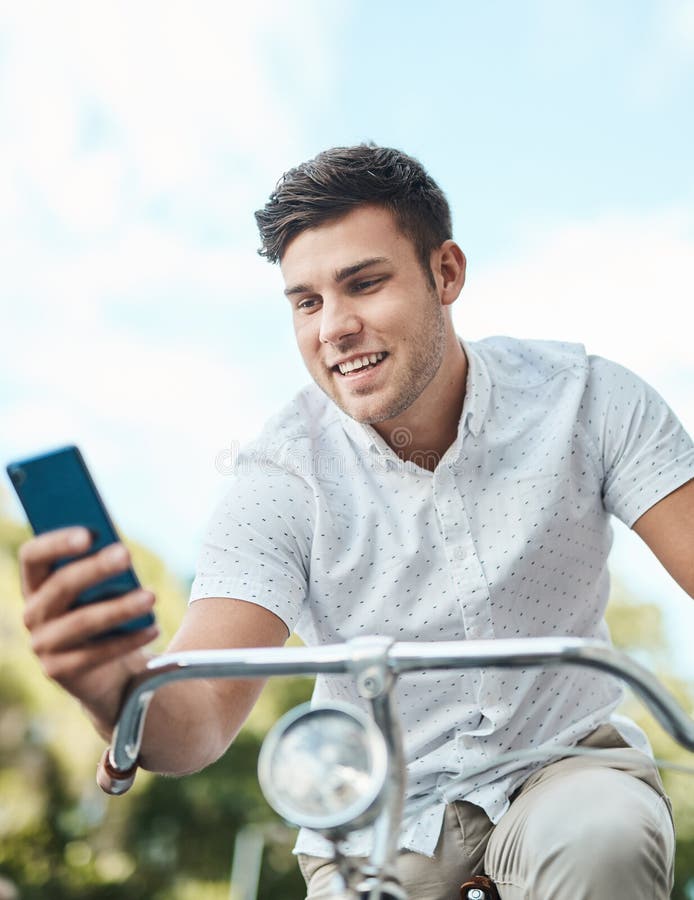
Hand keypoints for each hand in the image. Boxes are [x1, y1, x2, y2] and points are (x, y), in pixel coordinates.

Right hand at [19, 527, 158, 729]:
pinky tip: (153, 628)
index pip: (32, 556)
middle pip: (61, 586)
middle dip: (95, 568)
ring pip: (82, 622)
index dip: (57, 543)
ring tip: (151, 596)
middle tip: (126, 554)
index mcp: (35, 583)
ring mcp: (42, 644)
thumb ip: (99, 566)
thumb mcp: (99, 587)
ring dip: (119, 608)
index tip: (90, 533)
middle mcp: (32, 613)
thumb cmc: (103, 612)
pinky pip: (96, 653)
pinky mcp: (59, 671)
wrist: (105, 670)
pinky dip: (128, 640)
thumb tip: (119, 550)